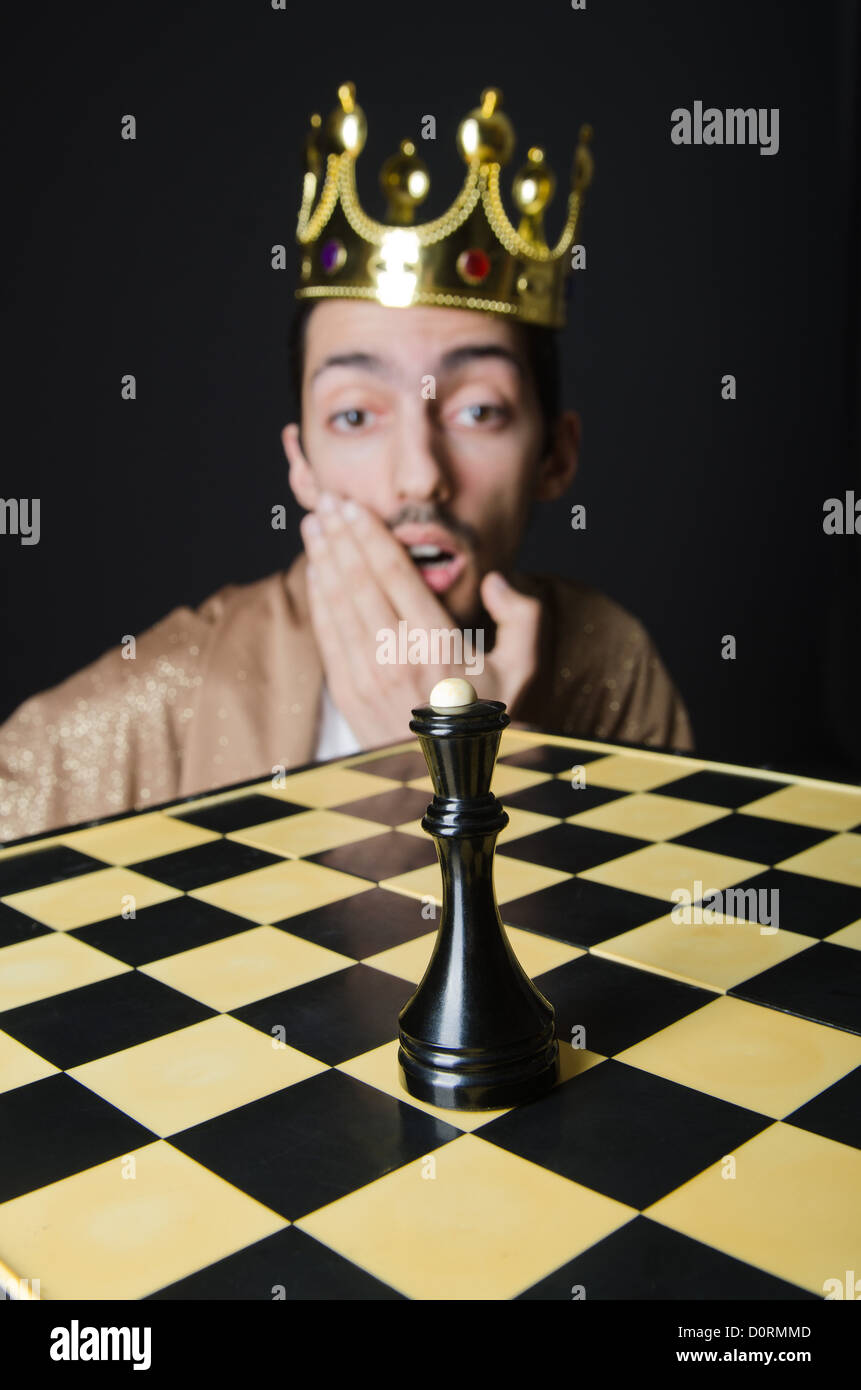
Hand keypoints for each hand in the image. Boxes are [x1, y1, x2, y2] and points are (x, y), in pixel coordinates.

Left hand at [300, 492, 541, 745]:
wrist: (454, 781)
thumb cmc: (490, 718)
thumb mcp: (526, 667)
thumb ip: (524, 615)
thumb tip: (495, 580)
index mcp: (440, 645)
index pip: (395, 573)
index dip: (369, 534)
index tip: (353, 504)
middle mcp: (399, 659)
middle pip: (359, 580)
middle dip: (339, 534)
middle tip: (324, 499)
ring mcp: (369, 679)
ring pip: (338, 604)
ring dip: (322, 559)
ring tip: (312, 524)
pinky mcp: (350, 696)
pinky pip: (328, 636)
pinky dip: (319, 598)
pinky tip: (315, 571)